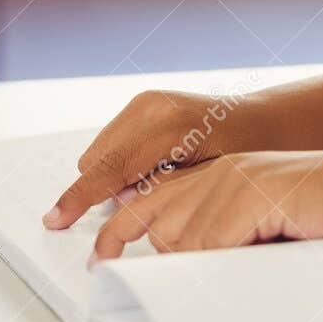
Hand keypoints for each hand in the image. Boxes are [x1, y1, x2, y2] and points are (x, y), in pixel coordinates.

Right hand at [44, 88, 271, 230]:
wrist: (267, 123)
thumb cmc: (250, 154)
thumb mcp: (209, 182)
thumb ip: (161, 192)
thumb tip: (125, 203)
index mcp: (168, 125)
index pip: (108, 169)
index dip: (79, 199)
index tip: (55, 219)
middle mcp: (151, 107)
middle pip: (96, 163)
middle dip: (112, 188)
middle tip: (156, 194)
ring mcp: (145, 102)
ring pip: (101, 154)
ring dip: (118, 175)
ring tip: (165, 177)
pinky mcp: (144, 104)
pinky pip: (113, 143)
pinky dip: (125, 161)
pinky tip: (161, 165)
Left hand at [78, 149, 322, 262]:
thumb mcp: (270, 223)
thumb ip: (230, 232)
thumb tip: (186, 265)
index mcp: (224, 171)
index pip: (153, 197)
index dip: (120, 229)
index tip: (101, 260)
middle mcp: (222, 169)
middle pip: (159, 223)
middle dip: (157, 257)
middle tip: (158, 277)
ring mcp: (237, 178)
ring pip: (181, 239)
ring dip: (198, 268)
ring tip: (226, 270)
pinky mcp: (253, 194)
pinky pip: (210, 245)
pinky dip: (217, 266)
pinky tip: (243, 265)